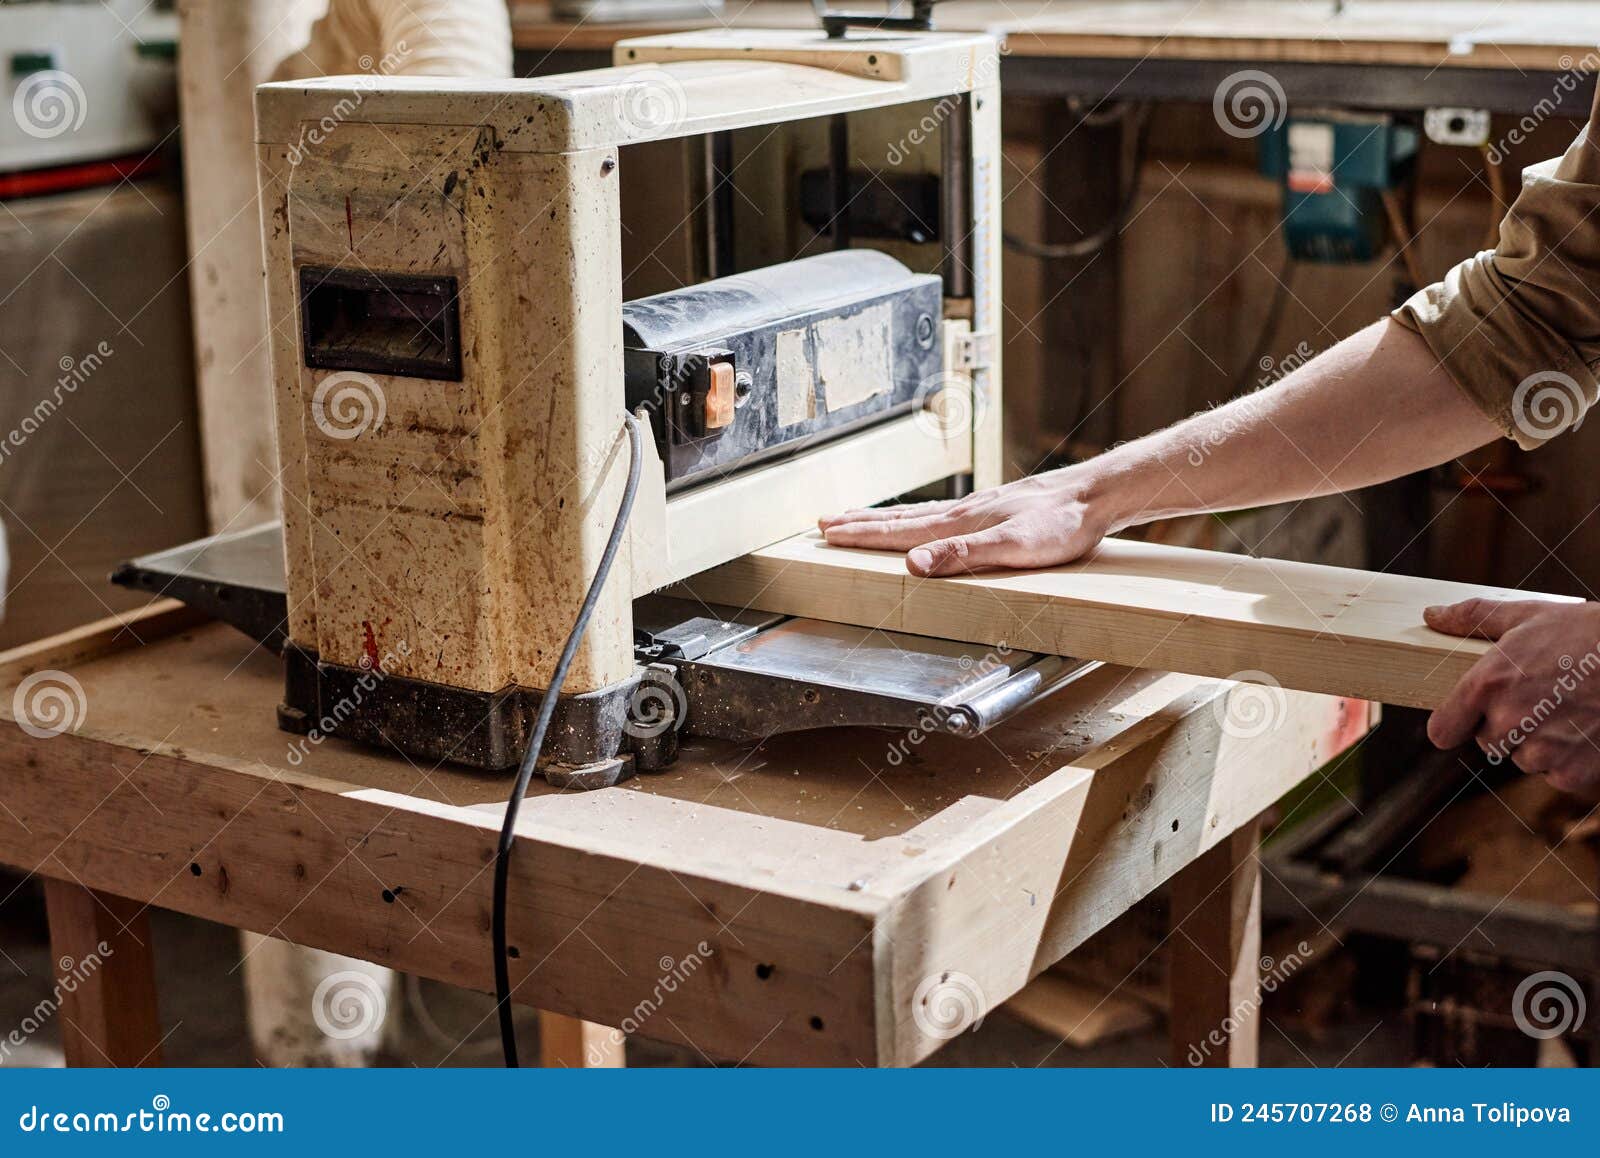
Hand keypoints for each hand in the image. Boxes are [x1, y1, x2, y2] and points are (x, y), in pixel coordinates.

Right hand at [818, 469, 1114, 576]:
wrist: (1095, 496)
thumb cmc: (1062, 525)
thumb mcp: (1013, 548)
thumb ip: (962, 556)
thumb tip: (912, 564)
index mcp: (961, 524)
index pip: (899, 532)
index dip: (861, 535)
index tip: (828, 532)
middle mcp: (963, 512)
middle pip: (900, 519)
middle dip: (860, 523)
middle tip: (825, 522)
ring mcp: (978, 508)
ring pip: (918, 514)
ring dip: (883, 517)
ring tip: (858, 517)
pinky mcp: (994, 508)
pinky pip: (941, 513)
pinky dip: (916, 516)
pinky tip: (922, 518)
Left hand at [1425, 597, 1599, 796]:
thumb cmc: (1588, 633)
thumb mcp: (1529, 615)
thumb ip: (1474, 617)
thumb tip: (1431, 615)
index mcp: (1487, 684)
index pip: (1442, 731)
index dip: (1454, 724)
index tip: (1467, 718)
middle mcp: (1508, 720)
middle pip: (1487, 742)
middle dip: (1506, 725)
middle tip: (1541, 698)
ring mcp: (1540, 751)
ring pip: (1524, 758)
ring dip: (1540, 743)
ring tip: (1569, 709)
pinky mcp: (1571, 774)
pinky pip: (1556, 774)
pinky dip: (1570, 759)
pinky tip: (1588, 728)